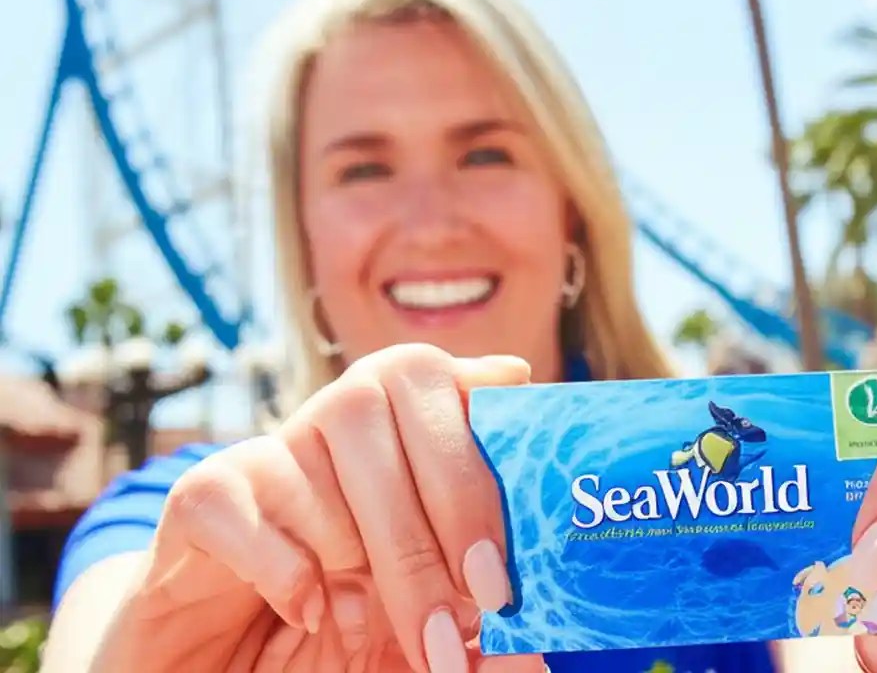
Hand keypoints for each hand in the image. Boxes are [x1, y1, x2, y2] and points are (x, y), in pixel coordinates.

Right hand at [103, 345, 543, 672]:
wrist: (232, 668)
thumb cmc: (345, 639)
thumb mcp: (422, 633)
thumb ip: (471, 625)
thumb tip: (531, 646)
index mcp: (403, 428)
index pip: (438, 378)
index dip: (478, 452)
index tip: (503, 559)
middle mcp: (334, 421)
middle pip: (385, 406)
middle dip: (437, 524)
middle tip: (469, 616)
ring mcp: (265, 452)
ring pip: (319, 460)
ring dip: (356, 558)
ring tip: (364, 621)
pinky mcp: (199, 496)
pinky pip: (246, 504)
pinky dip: (286, 569)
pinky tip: (307, 612)